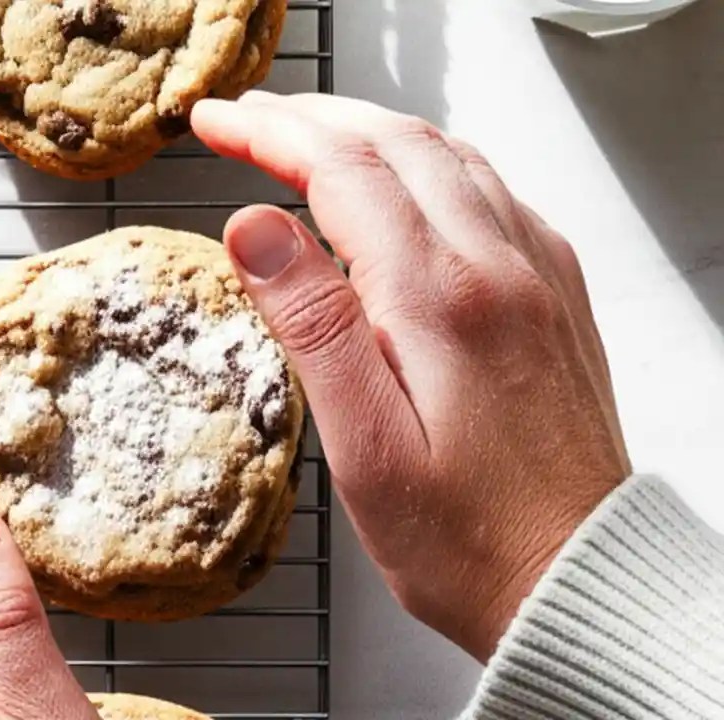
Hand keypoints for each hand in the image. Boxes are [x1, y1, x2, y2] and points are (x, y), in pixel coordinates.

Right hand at [193, 92, 630, 660]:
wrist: (578, 580)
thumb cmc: (465, 539)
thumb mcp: (364, 450)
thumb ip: (312, 327)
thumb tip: (254, 228)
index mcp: (441, 300)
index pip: (342, 170)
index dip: (269, 134)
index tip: (217, 124)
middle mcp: (501, 267)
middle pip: (395, 143)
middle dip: (309, 117)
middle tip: (244, 120)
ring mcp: (538, 274)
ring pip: (447, 154)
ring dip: (368, 128)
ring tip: (306, 134)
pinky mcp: (556, 294)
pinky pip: (491, 189)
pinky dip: (429, 161)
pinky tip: (405, 182)